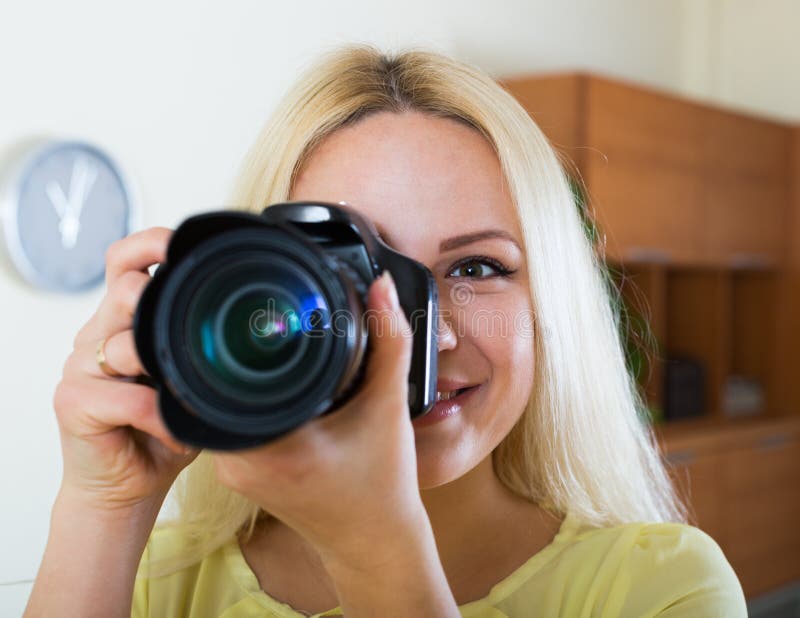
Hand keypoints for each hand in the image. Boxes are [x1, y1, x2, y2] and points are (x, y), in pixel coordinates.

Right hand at [53, 227, 197, 514]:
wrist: (126, 485)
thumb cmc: (162, 428)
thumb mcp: (191, 380)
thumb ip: (201, 349)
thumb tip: (254, 325)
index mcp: (123, 320)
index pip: (123, 262)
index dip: (148, 245)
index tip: (179, 246)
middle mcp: (97, 335)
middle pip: (124, 290)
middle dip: (159, 308)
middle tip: (186, 345)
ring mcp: (79, 366)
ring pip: (123, 342)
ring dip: (162, 373)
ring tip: (184, 400)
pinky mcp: (72, 402)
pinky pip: (125, 397)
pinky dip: (159, 416)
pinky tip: (171, 430)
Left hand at [212, 271, 423, 571]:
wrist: (375, 543)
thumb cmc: (383, 486)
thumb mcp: (390, 408)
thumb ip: (389, 342)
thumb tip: (380, 289)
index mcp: (269, 447)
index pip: (227, 374)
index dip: (237, 339)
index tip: (257, 314)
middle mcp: (238, 463)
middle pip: (218, 385)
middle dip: (241, 353)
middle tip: (266, 325)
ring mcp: (235, 472)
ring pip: (222, 404)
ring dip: (244, 379)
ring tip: (273, 354)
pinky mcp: (241, 475)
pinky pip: (232, 423)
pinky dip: (251, 401)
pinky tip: (277, 388)